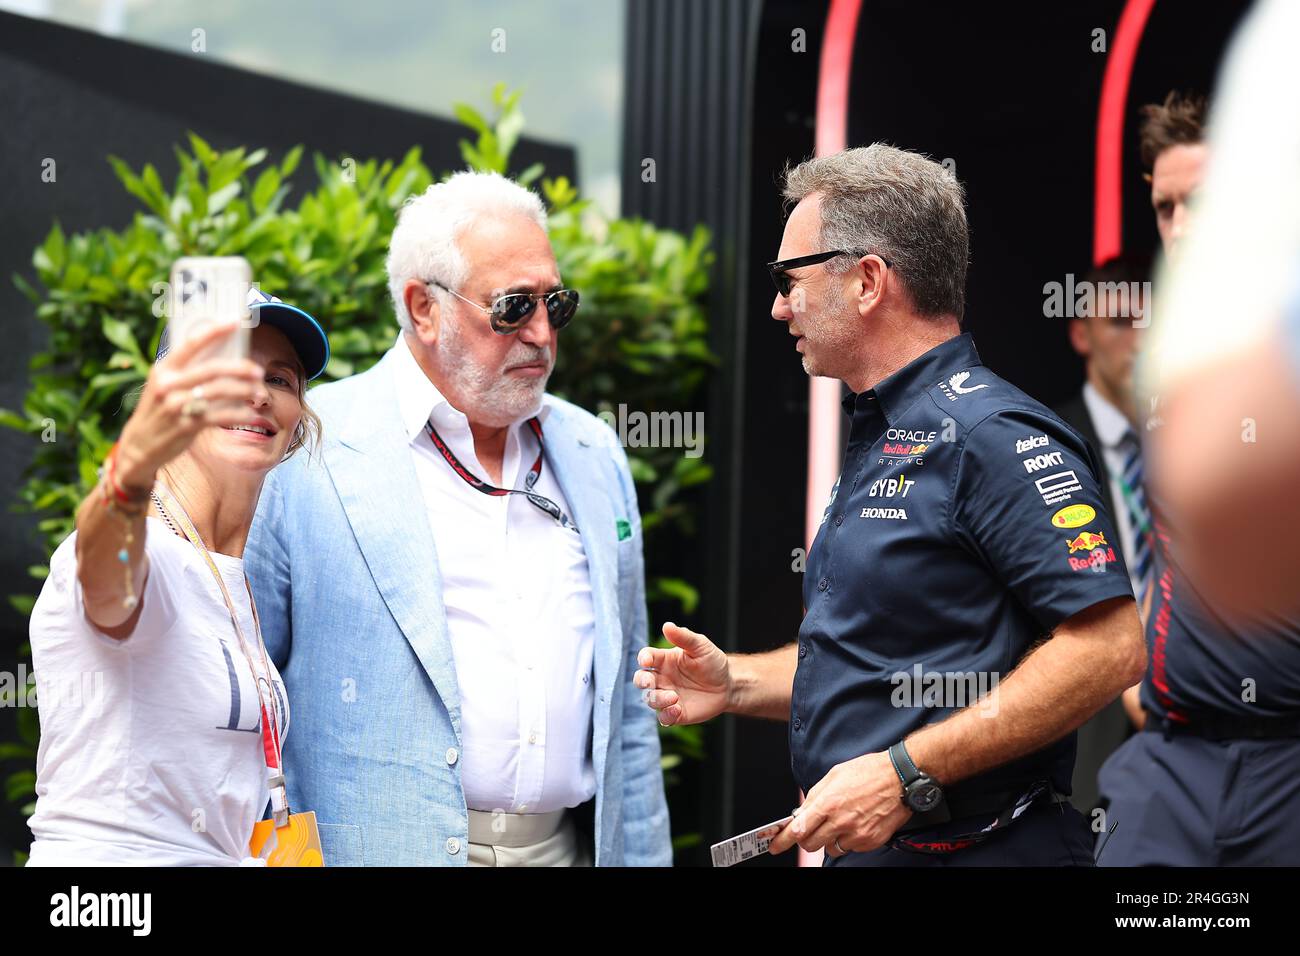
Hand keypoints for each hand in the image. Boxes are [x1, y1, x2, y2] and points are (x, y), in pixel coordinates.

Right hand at [115, 321, 265, 487]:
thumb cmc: (159, 410)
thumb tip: (222, 355)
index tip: (235, 321)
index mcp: (164, 369)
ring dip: (244, 391)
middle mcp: (168, 385)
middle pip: (212, 369)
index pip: (191, 344)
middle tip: (258, 371)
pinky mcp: (185, 426)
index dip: (215, 331)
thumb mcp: (165, 386)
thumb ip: (186, 372)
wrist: (139, 445)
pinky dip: (239, 415)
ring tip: (258, 393)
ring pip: (219, 392)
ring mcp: (176, 406)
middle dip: (240, 368)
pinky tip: (252, 415)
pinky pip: (219, 416)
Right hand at [633, 622, 731, 725]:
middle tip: (649, 682)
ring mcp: (667, 696)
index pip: (646, 657)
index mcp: (664, 660)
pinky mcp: (676, 713)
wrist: (728, 685)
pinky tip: (677, 709)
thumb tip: (666, 625)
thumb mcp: (701, 646)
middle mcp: (662, 678)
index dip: (643, 658)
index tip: (646, 660)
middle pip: (641, 680)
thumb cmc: (712, 662)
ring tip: (674, 697)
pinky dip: (667, 715)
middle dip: (641, 681)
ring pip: (650, 699)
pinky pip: (664, 717)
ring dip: (657, 699)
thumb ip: (684, 637)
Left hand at [767, 751, 911, 857]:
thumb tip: (801, 813)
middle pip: (810, 844)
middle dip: (806, 838)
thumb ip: (815, 796)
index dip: (783, 840)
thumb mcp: (834, 775)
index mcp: (829, 802)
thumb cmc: (868, 772)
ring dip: (829, 840)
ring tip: (840, 822)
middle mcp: (841, 821)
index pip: (799, 829)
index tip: (775, 845)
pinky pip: (850, 848)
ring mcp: (856, 834)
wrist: (900, 777)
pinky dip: (848, 840)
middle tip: (812, 829)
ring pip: (830, 849)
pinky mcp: (870, 841)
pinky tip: (856, 824)